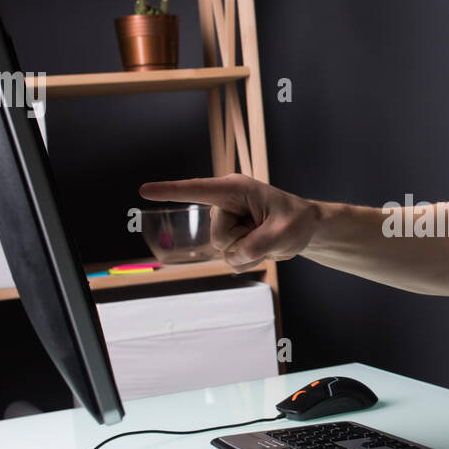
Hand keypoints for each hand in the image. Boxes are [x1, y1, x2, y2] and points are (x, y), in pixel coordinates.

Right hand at [139, 174, 320, 271]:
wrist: (303, 229)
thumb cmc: (296, 220)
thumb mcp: (283, 233)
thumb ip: (256, 245)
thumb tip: (233, 257)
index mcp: (235, 189)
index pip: (197, 190)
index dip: (169, 191)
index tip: (144, 190)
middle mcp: (225, 204)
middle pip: (218, 236)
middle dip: (243, 242)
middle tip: (267, 232)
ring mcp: (225, 221)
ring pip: (222, 250)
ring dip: (248, 252)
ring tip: (265, 238)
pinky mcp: (229, 237)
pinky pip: (229, 259)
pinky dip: (248, 259)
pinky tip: (261, 247)